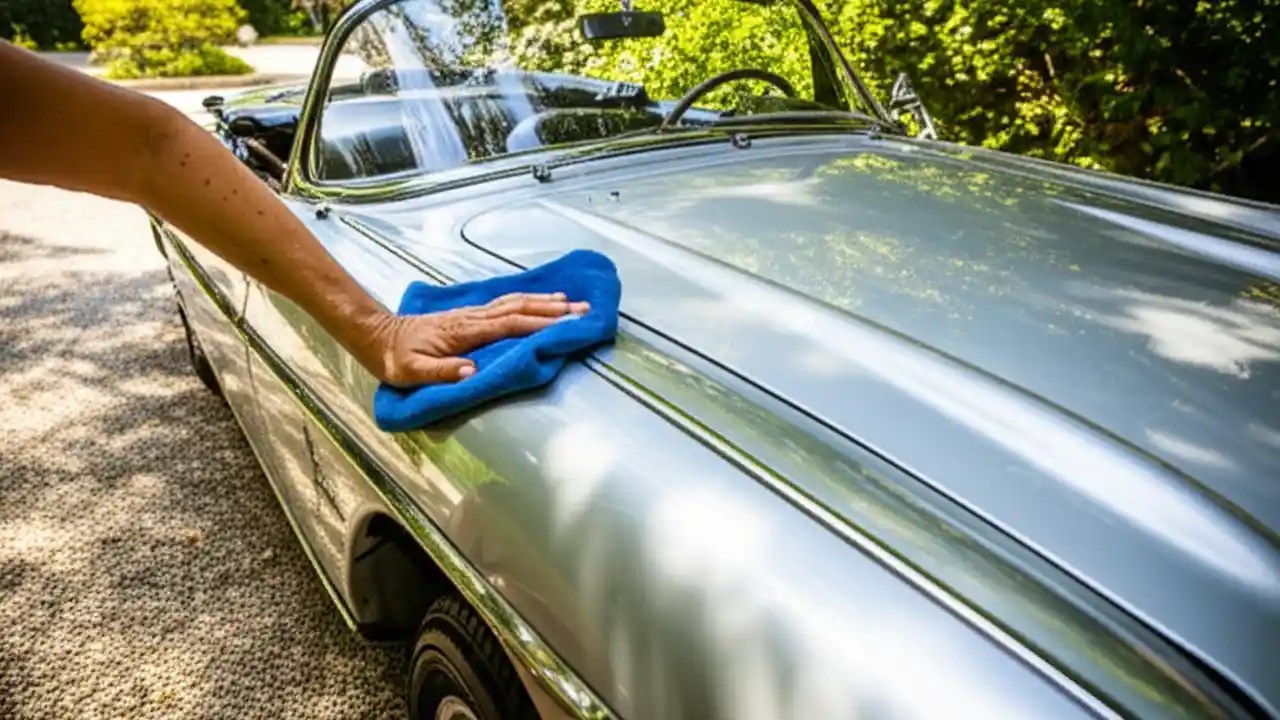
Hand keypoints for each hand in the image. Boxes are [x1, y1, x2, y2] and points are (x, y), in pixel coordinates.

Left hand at [358, 292, 589, 386]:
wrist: (378, 336)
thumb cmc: (394, 359)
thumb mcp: (411, 373)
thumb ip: (440, 372)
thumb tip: (471, 372)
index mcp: (464, 332)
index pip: (509, 325)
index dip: (539, 324)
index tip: (566, 324)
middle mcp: (472, 318)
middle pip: (519, 309)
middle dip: (552, 309)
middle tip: (583, 309)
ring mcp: (472, 315)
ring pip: (514, 303)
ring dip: (543, 302)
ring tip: (570, 302)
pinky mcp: (470, 316)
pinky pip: (505, 305)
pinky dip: (526, 301)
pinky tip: (538, 300)